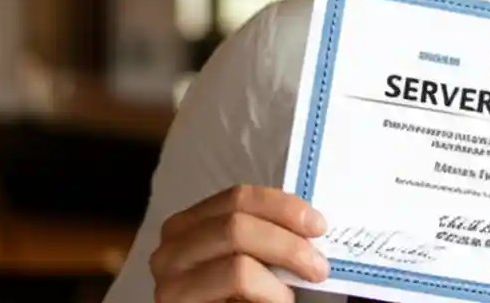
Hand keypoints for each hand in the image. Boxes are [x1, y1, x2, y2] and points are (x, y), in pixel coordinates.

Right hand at [149, 185, 330, 302]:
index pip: (238, 197)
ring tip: (294, 293)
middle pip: (236, 225)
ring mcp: (170, 282)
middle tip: (319, 266)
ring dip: (277, 279)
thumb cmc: (237, 295)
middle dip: (288, 243)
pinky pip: (236, 289)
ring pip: (238, 264)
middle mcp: (171, 249)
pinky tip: (278, 302)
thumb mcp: (251, 258)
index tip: (318, 225)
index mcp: (189, 225)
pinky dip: (269, 295)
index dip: (283, 206)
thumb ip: (266, 237)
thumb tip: (310, 224)